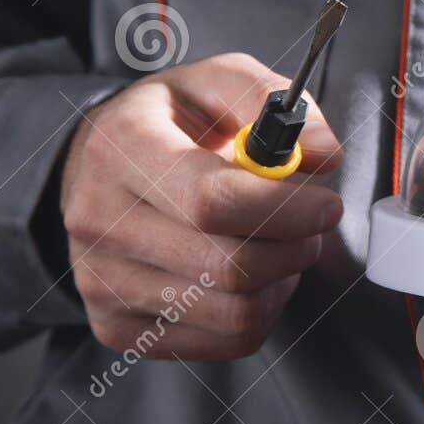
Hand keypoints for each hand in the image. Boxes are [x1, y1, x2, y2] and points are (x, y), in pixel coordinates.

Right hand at [59, 53, 342, 359]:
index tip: (326, 204)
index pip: (210, 202)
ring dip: (282, 280)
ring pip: (235, 312)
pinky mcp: (117, 327)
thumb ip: (273, 102)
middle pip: (229, 265)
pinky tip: (252, 276)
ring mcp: (101, 282)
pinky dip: (260, 312)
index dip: (286, 211)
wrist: (98, 169)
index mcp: (119, 149)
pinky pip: (226, 340)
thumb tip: (321, 155)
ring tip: (279, 244)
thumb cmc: (169, 125)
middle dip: (296, 247)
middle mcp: (98, 221)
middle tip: (312, 224)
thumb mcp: (216, 82)